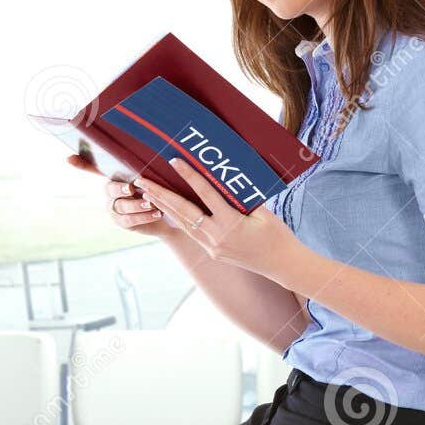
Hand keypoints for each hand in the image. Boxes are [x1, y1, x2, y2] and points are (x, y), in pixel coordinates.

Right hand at [65, 153, 175, 239]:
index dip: (80, 163)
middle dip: (120, 188)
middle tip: (132, 188)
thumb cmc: (157, 188)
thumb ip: (149, 166)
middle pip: (110, 189)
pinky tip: (157, 212)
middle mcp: (109, 191)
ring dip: (137, 205)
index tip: (68, 159)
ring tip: (152, 203)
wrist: (165, 212)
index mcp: (113, 175)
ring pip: (122, 206)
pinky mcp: (122, 222)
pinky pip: (130, 220)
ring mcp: (113, 208)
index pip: (93, 167)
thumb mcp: (153, 174)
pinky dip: (144, 216)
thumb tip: (161, 149)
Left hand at [134, 156, 298, 281]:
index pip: (206, 194)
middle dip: (161, 195)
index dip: (190, 176)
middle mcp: (217, 238)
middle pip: (183, 212)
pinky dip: (178, 219)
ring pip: (183, 224)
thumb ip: (241, 196)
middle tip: (142, 181)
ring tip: (146, 193)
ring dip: (164, 207)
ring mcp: (212, 247)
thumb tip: (225, 176)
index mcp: (231, 224)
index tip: (174, 160)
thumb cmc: (276, 234)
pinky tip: (167, 208)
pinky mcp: (212, 252)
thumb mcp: (262, 211)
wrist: (281, 264)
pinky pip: (192, 232)